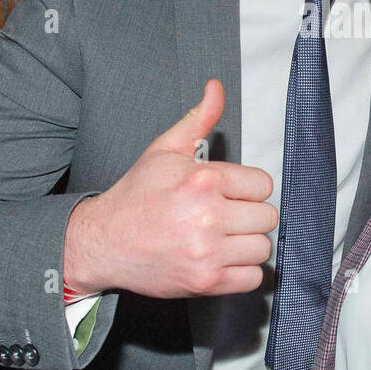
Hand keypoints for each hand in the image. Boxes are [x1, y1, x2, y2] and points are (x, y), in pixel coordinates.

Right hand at [63, 79, 276, 298]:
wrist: (103, 241)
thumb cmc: (136, 195)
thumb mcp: (164, 149)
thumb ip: (198, 118)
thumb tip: (215, 88)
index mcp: (203, 180)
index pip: (263, 184)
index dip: (248, 187)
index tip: (230, 192)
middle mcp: (208, 216)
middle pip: (267, 216)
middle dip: (249, 214)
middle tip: (225, 215)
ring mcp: (207, 252)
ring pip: (262, 247)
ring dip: (247, 243)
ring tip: (223, 237)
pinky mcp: (205, 281)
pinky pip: (252, 278)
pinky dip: (242, 271)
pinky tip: (221, 258)